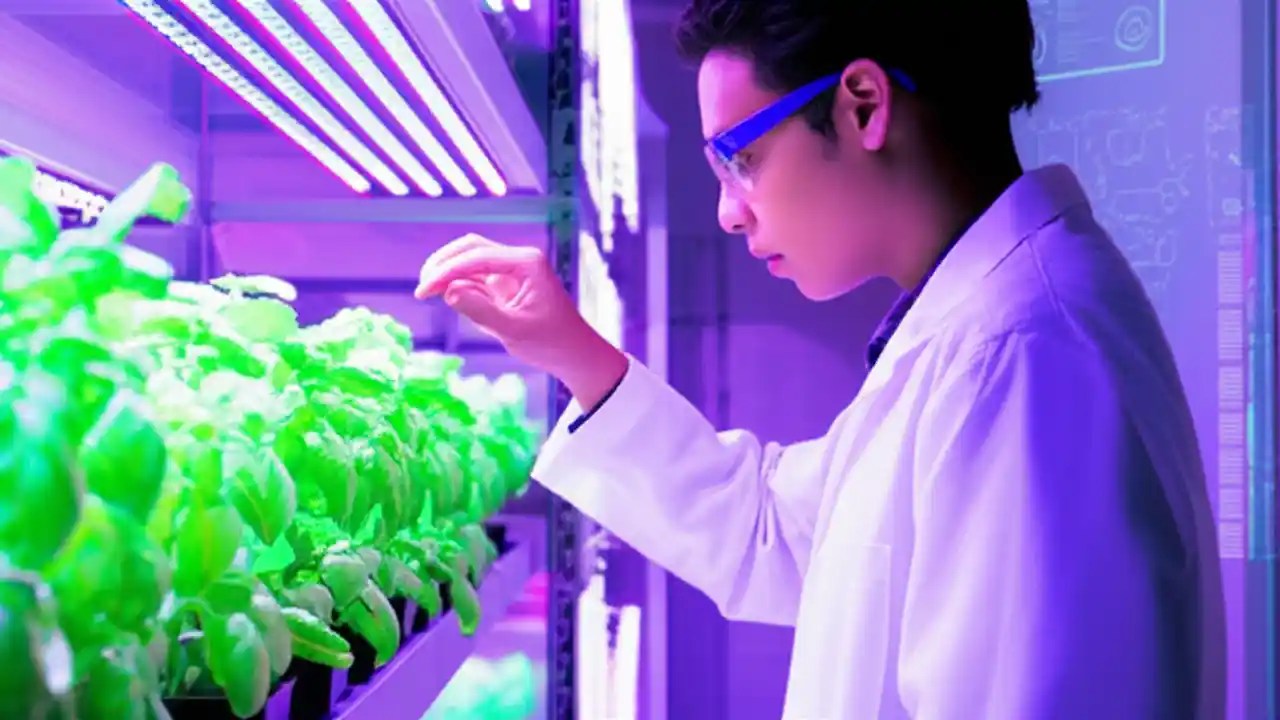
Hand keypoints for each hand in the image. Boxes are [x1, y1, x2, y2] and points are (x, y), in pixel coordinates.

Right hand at [414, 233, 626, 407]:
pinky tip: (445, 296)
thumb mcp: (513, 331)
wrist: (574, 354)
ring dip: (448, 272)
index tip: (423, 290)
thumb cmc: (551, 344)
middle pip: (471, 248)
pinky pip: (476, 276)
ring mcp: (513, 270)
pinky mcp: (507, 283)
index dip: (446, 271)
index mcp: (526, 263)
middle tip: (422, 288)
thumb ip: (480, 311)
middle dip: (443, 263)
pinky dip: (458, 283)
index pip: (477, 257)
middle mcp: (519, 260)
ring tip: (426, 292)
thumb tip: (449, 291)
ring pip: (471, 259)